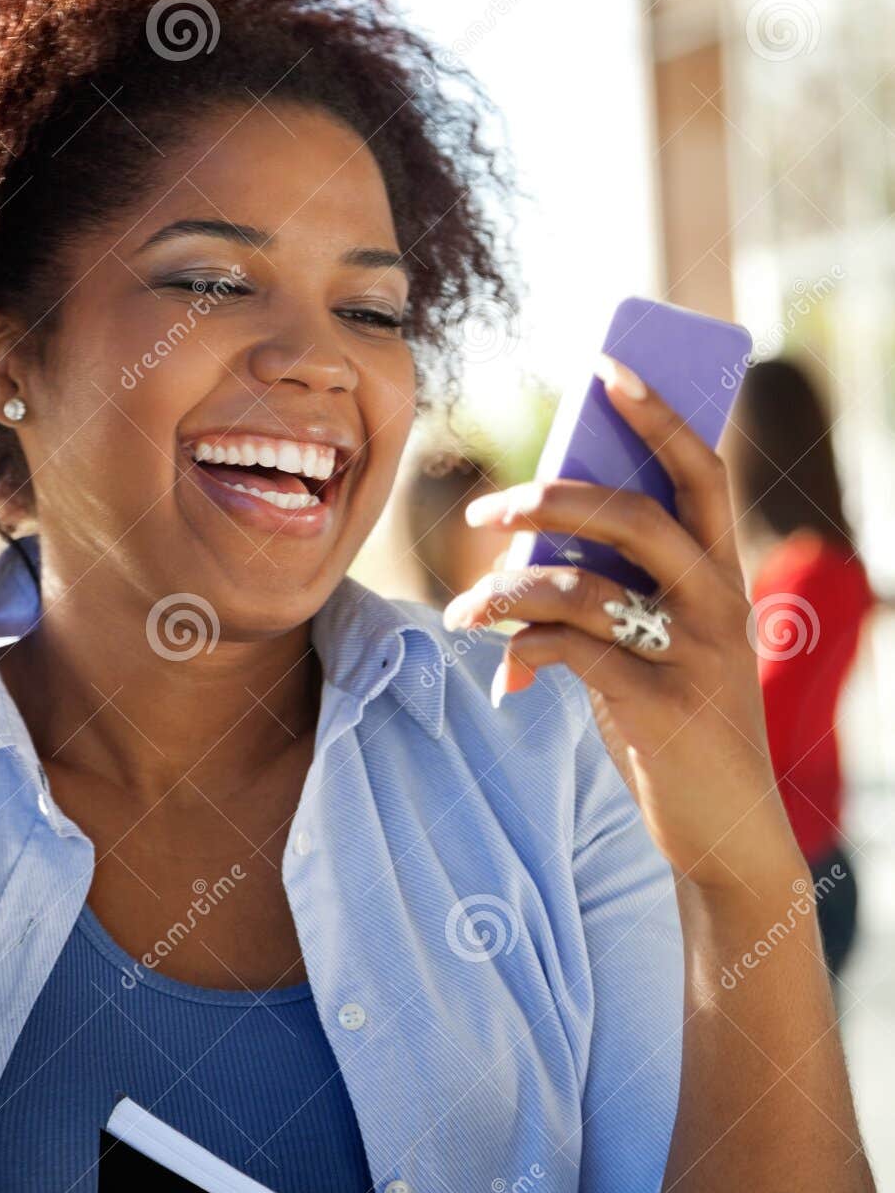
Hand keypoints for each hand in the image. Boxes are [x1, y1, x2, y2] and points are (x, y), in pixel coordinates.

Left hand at [443, 353, 805, 895]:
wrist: (727, 827)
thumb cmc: (679, 715)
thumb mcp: (665, 642)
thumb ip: (617, 589)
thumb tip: (525, 552)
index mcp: (723, 571)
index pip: (702, 470)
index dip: (658, 414)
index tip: (608, 365)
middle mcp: (718, 600)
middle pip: (630, 515)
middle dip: (547, 500)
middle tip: (484, 512)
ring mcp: (693, 653)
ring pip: (581, 588)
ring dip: (505, 593)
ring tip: (465, 613)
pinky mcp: (659, 705)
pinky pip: (568, 652)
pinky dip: (521, 650)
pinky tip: (505, 670)